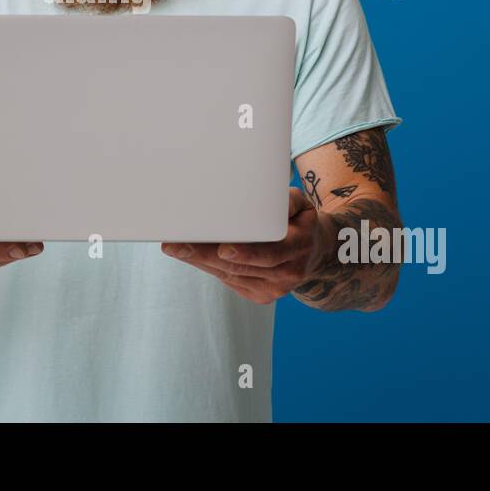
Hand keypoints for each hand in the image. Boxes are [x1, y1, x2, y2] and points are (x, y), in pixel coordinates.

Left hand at [161, 187, 326, 304]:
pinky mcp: (260, 295)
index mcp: (299, 248)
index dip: (246, 252)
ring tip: (174, 247)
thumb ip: (283, 201)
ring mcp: (273, 288)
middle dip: (205, 255)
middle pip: (240, 266)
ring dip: (199, 261)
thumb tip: (259, 195)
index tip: (223, 248)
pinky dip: (208, 266)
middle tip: (177, 245)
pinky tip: (190, 255)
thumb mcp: (301, 204)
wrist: (315, 252)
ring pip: (230, 275)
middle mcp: (287, 273)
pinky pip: (229, 280)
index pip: (270, 253)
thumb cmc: (299, 220)